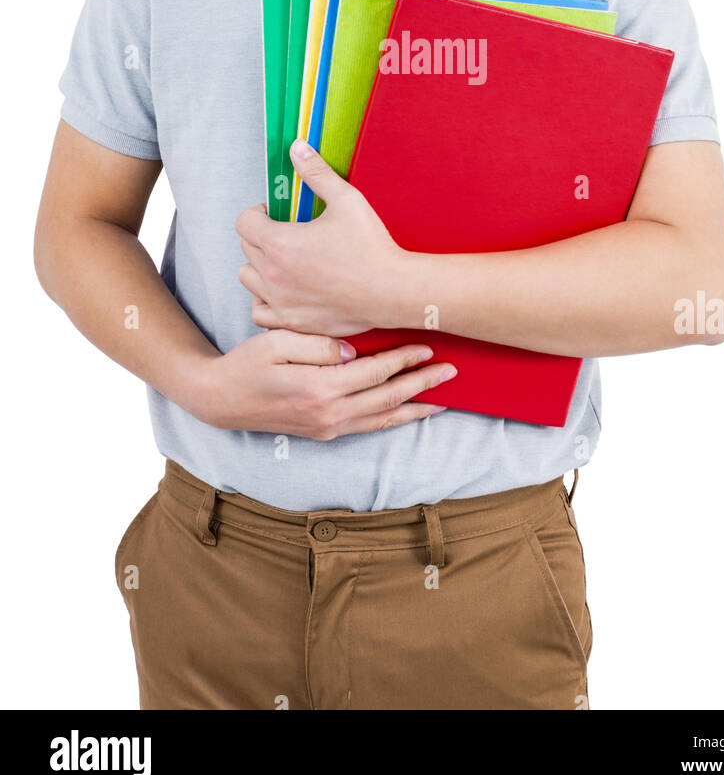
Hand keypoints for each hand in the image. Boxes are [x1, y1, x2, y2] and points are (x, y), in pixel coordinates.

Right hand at [190, 328, 456, 437]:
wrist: (221, 400)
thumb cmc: (246, 363)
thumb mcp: (276, 342)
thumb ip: (318, 346)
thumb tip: (354, 351)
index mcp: (319, 389)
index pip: (374, 372)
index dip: (404, 359)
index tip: (428, 345)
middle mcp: (328, 414)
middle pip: (387, 398)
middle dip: (422, 384)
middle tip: (451, 371)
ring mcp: (327, 427)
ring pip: (382, 418)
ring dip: (415, 408)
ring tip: (442, 399)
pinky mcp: (325, 432)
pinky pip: (368, 426)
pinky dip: (392, 419)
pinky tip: (408, 413)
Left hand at [235, 139, 407, 336]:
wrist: (392, 291)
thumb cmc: (371, 247)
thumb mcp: (346, 200)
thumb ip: (317, 173)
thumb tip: (297, 148)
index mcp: (280, 243)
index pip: (243, 222)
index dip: (257, 212)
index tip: (276, 213)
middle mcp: (272, 275)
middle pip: (245, 248)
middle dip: (261, 236)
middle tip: (287, 233)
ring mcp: (280, 301)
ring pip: (248, 278)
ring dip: (259, 266)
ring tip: (284, 261)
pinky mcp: (291, 322)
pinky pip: (259, 312)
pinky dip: (265, 300)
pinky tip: (284, 290)